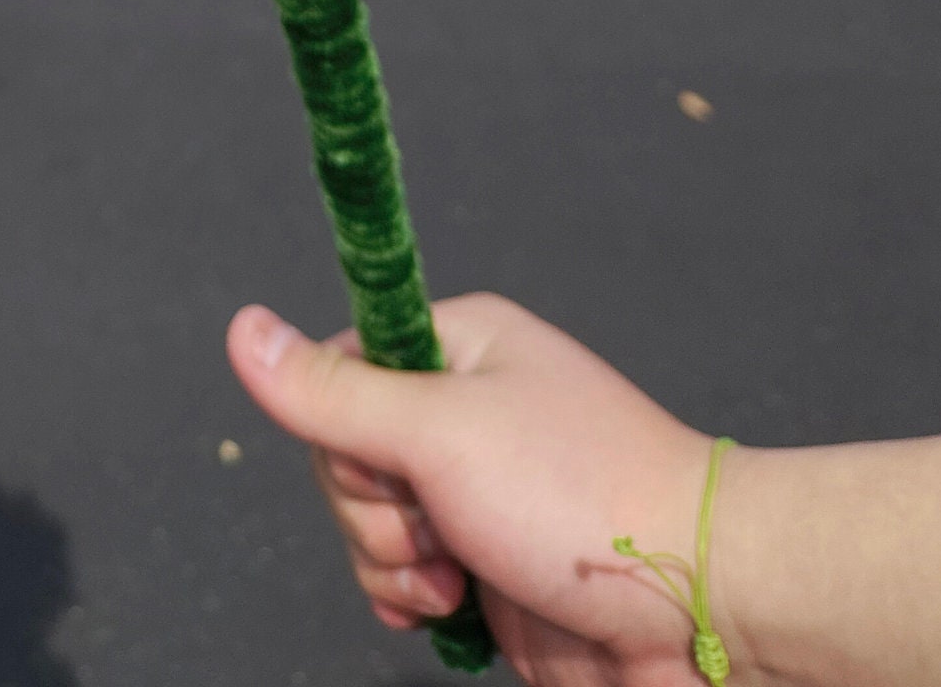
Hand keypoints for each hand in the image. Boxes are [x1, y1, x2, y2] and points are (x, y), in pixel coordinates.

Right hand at [228, 294, 722, 684]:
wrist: (699, 611)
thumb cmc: (582, 499)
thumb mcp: (439, 434)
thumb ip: (331, 394)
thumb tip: (241, 327)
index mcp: (458, 347)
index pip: (338, 369)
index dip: (342, 430)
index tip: (394, 465)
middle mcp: (465, 412)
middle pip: (346, 456)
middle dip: (371, 514)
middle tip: (435, 532)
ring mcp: (477, 495)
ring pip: (369, 526)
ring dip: (392, 567)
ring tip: (455, 581)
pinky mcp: (489, 567)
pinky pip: (404, 580)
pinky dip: (411, 603)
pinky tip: (450, 613)